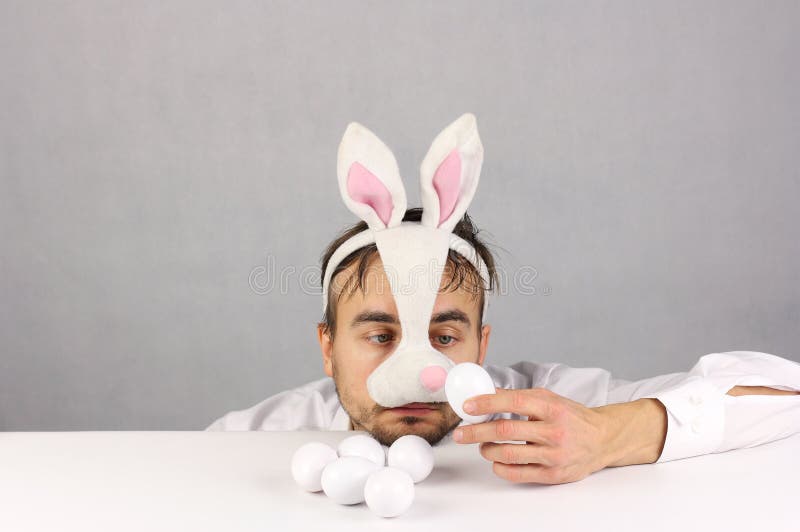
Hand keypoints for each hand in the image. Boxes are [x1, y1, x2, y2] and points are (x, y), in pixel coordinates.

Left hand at [452, 387, 666, 484]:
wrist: (602, 439)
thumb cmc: (572, 416)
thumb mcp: (549, 399)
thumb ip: (518, 397)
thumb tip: (486, 392)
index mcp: (551, 407)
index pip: (513, 402)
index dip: (486, 403)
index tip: (468, 406)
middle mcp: (554, 430)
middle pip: (505, 430)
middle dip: (477, 431)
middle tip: (461, 433)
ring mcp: (554, 454)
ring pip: (509, 454)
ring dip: (487, 449)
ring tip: (481, 445)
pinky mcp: (554, 474)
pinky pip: (519, 474)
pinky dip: (501, 468)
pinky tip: (496, 461)